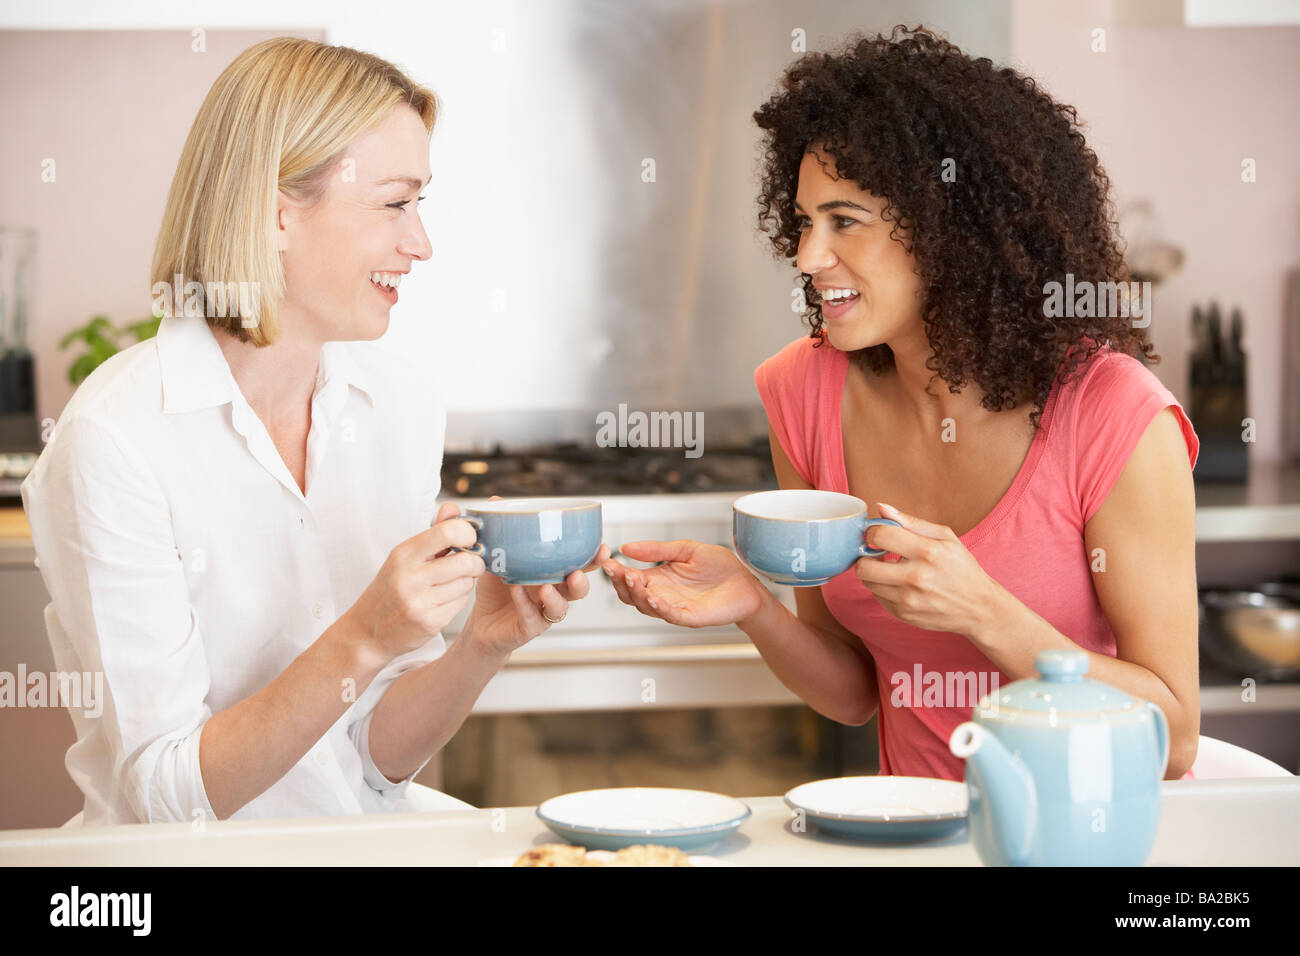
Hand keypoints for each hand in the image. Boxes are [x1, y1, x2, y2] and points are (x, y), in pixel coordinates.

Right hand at [343, 505, 485, 661]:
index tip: (469, 540)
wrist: (367, 631)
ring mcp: (418, 602)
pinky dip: (460, 599)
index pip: (448, 532)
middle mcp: (409, 577)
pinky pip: (461, 604)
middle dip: (475, 562)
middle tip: (471, 564)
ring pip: (466, 583)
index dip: (468, 534)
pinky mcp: (428, 623)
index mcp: (404, 553)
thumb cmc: (391, 587)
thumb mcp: (405, 556)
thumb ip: (434, 531)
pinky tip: (446, 599)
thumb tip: (454, 507)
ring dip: (467, 582)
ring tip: (454, 582)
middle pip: (465, 561)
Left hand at [460, 499, 610, 659]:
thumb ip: (501, 533)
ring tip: (546, 587)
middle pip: (579, 589)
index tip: (601, 548)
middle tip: (577, 572)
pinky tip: (516, 591)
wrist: (481, 625)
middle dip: (584, 580)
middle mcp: (554, 593)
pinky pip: (532, 617)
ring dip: (556, 597)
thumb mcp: (497, 558)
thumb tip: (496, 501)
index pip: (581, 565)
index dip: (594, 558)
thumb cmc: (495, 592)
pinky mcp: (529, 628)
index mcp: (554, 574)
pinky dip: (525, 604)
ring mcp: (543, 612)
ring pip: (561, 608)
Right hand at [602, 540, 766, 627]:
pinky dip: (660, 608)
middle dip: (621, 583)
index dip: (618, 572)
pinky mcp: (691, 617)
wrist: (747, 584)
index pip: (631, 579)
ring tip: (631, 578)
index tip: (608, 560)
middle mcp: (663, 595)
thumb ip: (657, 550)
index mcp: (659, 579)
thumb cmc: (720, 567)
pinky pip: (671, 616)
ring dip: (637, 594)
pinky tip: (653, 598)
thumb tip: (627, 547)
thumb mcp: (685, 549)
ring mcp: (675, 608)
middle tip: (616, 570)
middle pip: (632, 596)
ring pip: (647, 607)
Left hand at [853, 502, 1006, 637]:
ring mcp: (908, 599)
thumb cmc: (961, 568)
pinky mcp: (903, 614)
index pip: (880, 535)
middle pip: (864, 566)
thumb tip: (881, 508)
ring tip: (891, 568)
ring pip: (867, 582)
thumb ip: (911, 522)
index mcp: (928, 552)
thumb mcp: (945, 537)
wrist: (978, 607)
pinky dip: (883, 588)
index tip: (879, 533)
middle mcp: (915, 577)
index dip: (873, 531)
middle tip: (877, 553)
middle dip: (866, 556)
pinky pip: (877, 596)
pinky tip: (899, 583)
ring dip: (873, 573)